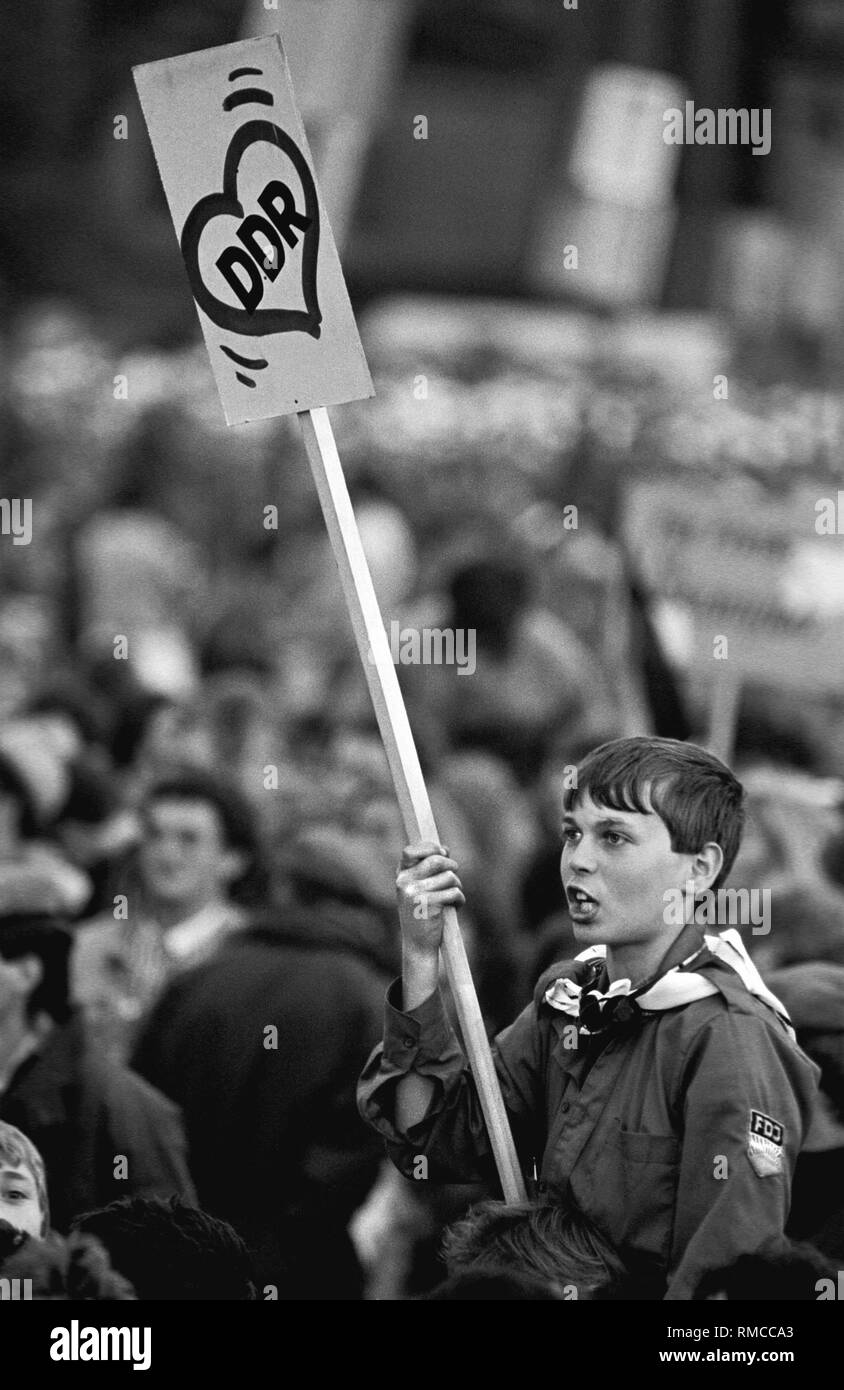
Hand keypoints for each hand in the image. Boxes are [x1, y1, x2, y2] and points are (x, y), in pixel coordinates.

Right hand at [396, 841, 464, 960]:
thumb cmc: (422, 914)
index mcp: (400, 877)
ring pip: (449, 877)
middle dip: (451, 866)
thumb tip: (445, 849)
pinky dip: (459, 899)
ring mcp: (414, 893)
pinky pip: (454, 892)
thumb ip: (428, 869)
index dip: (429, 847)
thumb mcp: (419, 890)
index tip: (443, 852)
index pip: (410, 851)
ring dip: (457, 885)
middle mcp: (404, 883)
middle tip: (455, 877)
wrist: (418, 944)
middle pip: (436, 860)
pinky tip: (456, 907)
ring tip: (453, 897)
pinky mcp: (428, 904)